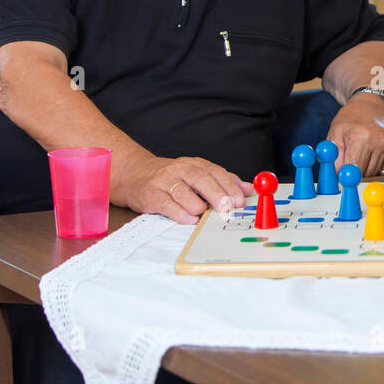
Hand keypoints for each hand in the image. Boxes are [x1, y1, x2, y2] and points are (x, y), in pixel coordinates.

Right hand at [119, 155, 252, 224]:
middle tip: (227, 206)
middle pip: (201, 179)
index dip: (229, 185)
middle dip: (216, 193)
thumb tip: (248, 189)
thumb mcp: (197, 174)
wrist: (134, 174)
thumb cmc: (171, 178)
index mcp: (195, 164)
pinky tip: (189, 219)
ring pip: (183, 191)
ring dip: (197, 204)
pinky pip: (166, 204)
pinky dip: (179, 213)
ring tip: (206, 214)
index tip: (241, 199)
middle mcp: (180, 170)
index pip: (215, 172)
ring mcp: (164, 181)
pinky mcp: (151, 195)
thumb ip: (222, 181)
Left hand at [327, 92, 383, 176]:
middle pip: (368, 175)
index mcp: (362, 137)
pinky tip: (380, 154)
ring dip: (372, 170)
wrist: (373, 106)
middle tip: (356, 159)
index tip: (346, 175)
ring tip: (368, 153)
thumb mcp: (335, 134)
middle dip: (360, 173)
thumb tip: (338, 182)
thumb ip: (334, 159)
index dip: (349, 176)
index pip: (356, 172)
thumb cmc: (351, 120)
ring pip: (380, 175)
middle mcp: (382, 141)